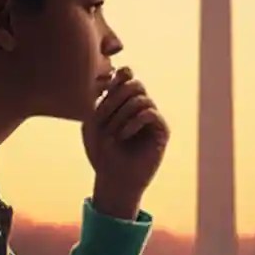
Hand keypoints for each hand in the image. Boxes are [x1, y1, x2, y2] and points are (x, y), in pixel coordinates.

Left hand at [83, 67, 169, 217]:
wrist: (113, 179)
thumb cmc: (100, 152)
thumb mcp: (92, 123)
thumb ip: (100, 98)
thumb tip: (114, 76)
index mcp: (123, 101)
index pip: (125, 76)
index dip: (117, 78)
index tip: (102, 93)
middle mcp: (140, 106)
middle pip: (134, 83)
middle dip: (115, 97)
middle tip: (102, 116)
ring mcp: (152, 118)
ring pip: (141, 98)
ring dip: (121, 113)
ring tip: (112, 132)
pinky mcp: (161, 131)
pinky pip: (150, 113)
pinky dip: (133, 123)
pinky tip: (122, 136)